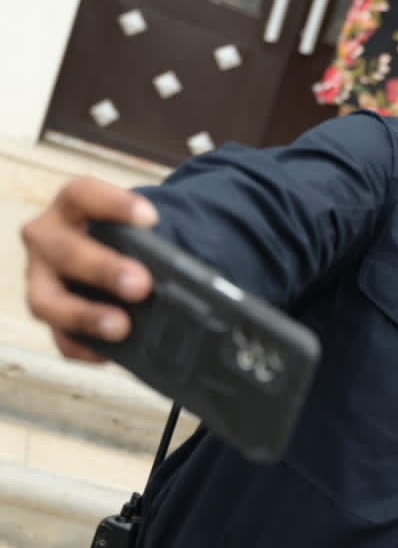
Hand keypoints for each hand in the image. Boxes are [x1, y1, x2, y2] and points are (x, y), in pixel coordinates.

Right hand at [20, 177, 157, 361]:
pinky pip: (61, 339)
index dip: (112, 204)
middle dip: (103, 268)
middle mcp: (49, 242)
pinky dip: (85, 347)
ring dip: (85, 314)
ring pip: (48, 300)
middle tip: (140, 284)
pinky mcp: (52, 319)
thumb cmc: (128, 245)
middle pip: (64, 250)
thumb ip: (158, 248)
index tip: (151, 218)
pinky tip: (110, 353)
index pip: (82, 194)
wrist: (120, 265)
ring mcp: (42, 282)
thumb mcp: (138, 236)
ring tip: (121, 326)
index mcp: (72, 210)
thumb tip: (203, 279)